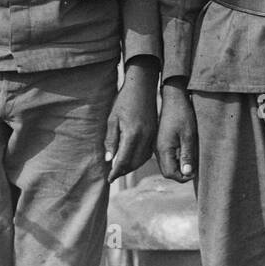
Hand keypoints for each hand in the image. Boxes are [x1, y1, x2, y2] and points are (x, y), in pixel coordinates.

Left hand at [104, 63, 157, 181]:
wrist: (143, 87)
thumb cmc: (124, 101)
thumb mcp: (112, 119)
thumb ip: (111, 140)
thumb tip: (109, 159)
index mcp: (132, 135)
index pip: (124, 160)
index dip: (116, 171)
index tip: (109, 179)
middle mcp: (145, 137)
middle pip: (135, 162)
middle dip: (123, 171)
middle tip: (113, 175)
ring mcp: (152, 135)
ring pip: (143, 158)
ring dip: (132, 166)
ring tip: (121, 168)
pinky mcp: (155, 133)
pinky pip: (148, 152)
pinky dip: (140, 158)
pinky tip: (132, 158)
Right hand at [156, 84, 197, 182]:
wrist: (173, 98)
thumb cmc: (182, 114)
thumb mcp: (189, 135)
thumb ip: (187, 155)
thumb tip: (188, 173)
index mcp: (163, 149)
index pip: (170, 174)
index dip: (183, 177)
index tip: (195, 172)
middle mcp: (157, 150)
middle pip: (167, 172)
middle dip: (180, 174)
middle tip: (194, 169)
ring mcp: (156, 146)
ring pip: (166, 165)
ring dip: (178, 167)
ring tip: (190, 161)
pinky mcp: (159, 142)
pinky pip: (165, 157)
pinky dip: (174, 160)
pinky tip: (184, 153)